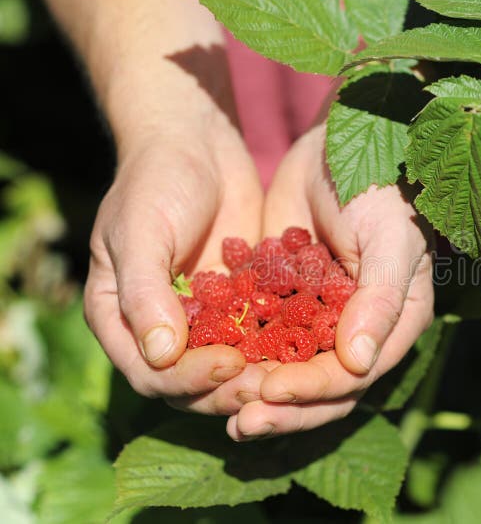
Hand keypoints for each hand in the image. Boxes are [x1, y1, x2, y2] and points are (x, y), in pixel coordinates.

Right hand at [84, 127, 270, 414]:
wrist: (195, 142)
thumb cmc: (156, 180)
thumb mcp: (141, 231)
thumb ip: (144, 292)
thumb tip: (160, 357)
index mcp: (121, 319)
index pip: (150, 374)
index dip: (188, 380)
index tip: (228, 366)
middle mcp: (160, 328)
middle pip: (191, 384)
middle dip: (229, 389)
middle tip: (269, 384)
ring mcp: (202, 319)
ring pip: (229, 367)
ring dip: (258, 376)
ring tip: (292, 375)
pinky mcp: (239, 303)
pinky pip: (258, 336)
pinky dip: (278, 347)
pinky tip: (308, 347)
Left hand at [227, 124, 434, 439]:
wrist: (341, 142)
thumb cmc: (380, 188)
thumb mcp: (389, 239)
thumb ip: (380, 301)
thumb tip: (358, 365)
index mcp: (394, 324)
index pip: (353, 376)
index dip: (312, 391)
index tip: (270, 392)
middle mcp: (361, 331)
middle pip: (322, 388)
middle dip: (283, 408)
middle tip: (241, 421)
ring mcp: (324, 319)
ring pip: (291, 370)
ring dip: (259, 393)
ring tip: (222, 408)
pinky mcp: (289, 300)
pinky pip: (265, 337)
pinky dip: (243, 354)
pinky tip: (212, 364)